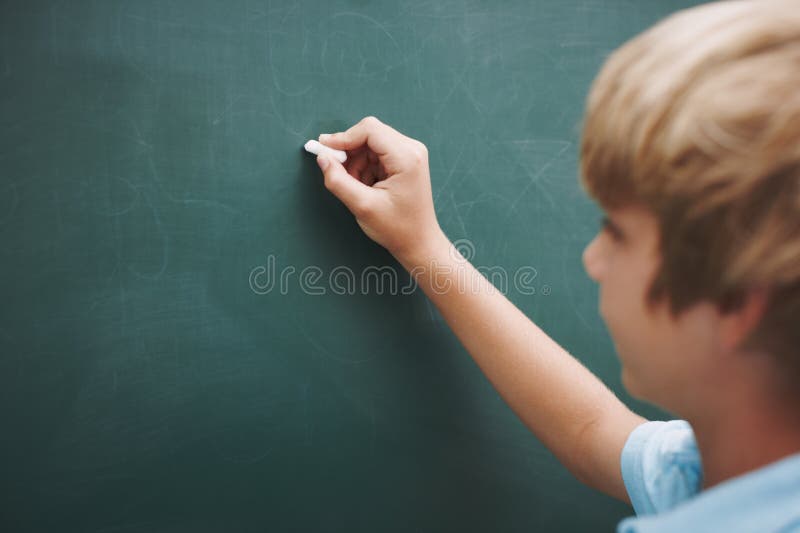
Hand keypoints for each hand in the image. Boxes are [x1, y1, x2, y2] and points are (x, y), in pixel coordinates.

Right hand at [315, 116, 443, 262]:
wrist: (419, 242)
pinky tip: (365, 186)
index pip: (369, 130)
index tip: (324, 149)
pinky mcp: (405, 161)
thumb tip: (322, 158)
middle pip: (370, 133)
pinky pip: (376, 154)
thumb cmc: (397, 228)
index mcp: (406, 157)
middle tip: (336, 171)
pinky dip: (364, 167)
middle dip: (349, 151)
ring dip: (356, 162)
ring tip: (355, 187)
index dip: (343, 137)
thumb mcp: (362, 206)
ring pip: (370, 144)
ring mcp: (410, 154)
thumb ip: (338, 181)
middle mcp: (411, 149)